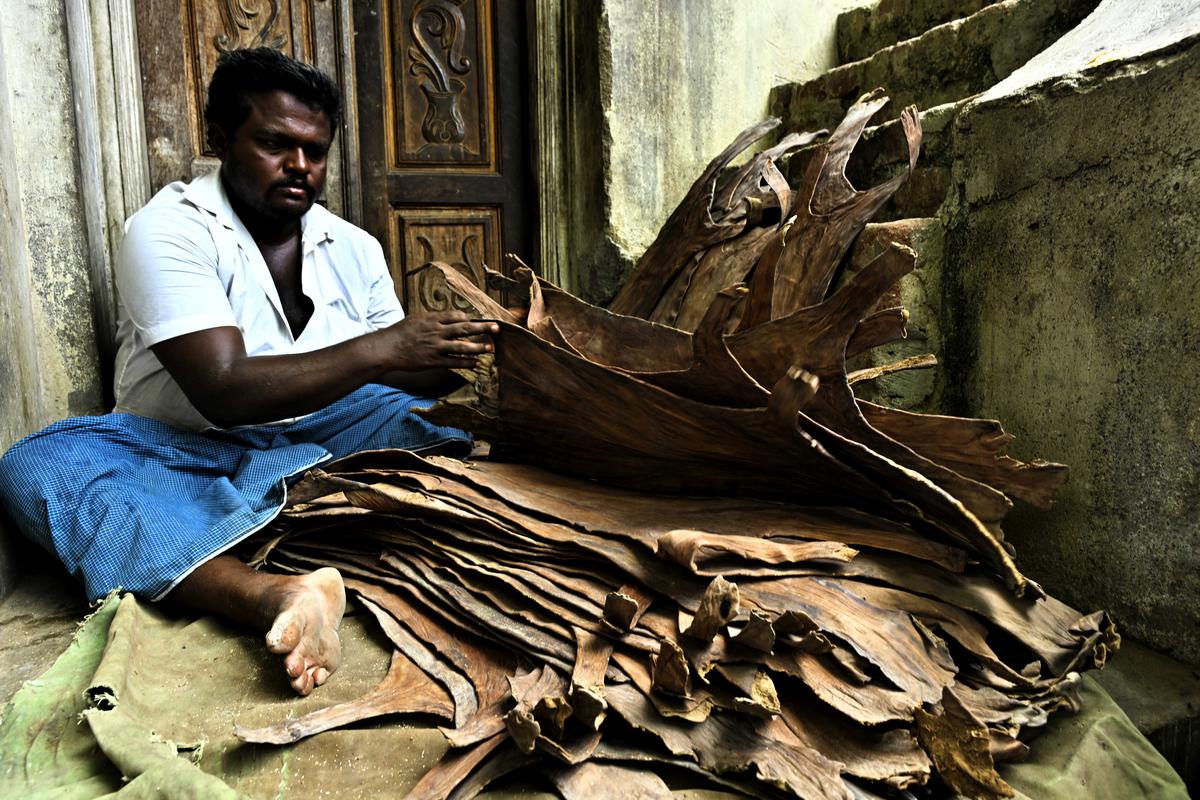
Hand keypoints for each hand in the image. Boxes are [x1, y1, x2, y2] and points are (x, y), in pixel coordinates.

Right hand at [381, 311, 499, 370]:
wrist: (387, 347)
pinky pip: (453, 362)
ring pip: (461, 346)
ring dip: (478, 347)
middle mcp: (436, 331)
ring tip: (491, 348)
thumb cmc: (401, 332)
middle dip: (482, 327)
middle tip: (497, 328)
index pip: (456, 316)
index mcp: (432, 319)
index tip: (480, 320)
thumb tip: (448, 317)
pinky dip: (466, 363)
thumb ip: (434, 318)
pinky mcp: (432, 360)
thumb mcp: (417, 319)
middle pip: (464, 328)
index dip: (469, 318)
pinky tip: (477, 364)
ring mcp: (435, 347)